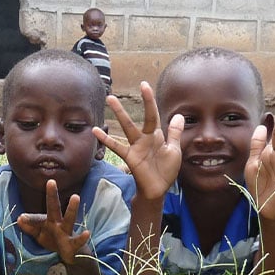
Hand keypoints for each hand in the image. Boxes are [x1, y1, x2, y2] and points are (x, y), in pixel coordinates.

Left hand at [17, 180, 90, 265]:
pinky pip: (78, 241)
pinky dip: (82, 237)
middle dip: (52, 196)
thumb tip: (19, 218)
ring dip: (71, 209)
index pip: (37, 219)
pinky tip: (87, 232)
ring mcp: (66, 232)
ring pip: (69, 219)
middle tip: (51, 182)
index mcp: (47, 222)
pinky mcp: (74, 244)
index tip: (21, 218)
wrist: (70, 253)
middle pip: (54, 208)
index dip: (29, 219)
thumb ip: (30, 227)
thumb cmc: (52, 239)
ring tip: (75, 196)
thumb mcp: (39, 234)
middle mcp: (57, 224)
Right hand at [94, 84, 181, 200]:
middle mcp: (145, 138)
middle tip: (125, 88)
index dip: (149, 100)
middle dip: (134, 103)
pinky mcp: (130, 157)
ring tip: (109, 99)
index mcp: (156, 136)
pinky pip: (117, 146)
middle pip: (139, 118)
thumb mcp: (175, 150)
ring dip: (119, 114)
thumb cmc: (166, 170)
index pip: (153, 114)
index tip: (144, 85)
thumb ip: (174, 133)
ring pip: (127, 127)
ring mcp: (136, 147)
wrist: (158, 189)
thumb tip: (178, 115)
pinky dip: (106, 139)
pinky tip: (96, 131)